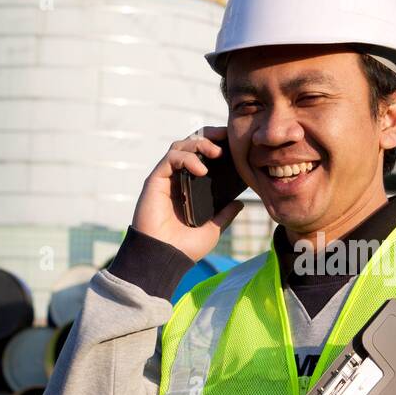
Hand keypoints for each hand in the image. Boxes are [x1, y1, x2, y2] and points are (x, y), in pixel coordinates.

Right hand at [132, 126, 243, 261]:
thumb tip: (240, 202)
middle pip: (191, 144)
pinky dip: (187, 158)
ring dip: (199, 144)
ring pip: (180, 146)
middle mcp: (178, 179)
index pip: (202, 156)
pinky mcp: (155, 180)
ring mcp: (166, 178)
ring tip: (216, 153)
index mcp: (191, 187)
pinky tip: (202, 170)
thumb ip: (225, 214)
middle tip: (226, 138)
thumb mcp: (213, 229)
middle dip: (209, 136)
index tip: (233, 143)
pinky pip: (170, 158)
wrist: (165, 258)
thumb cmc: (185, 247)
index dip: (216, 145)